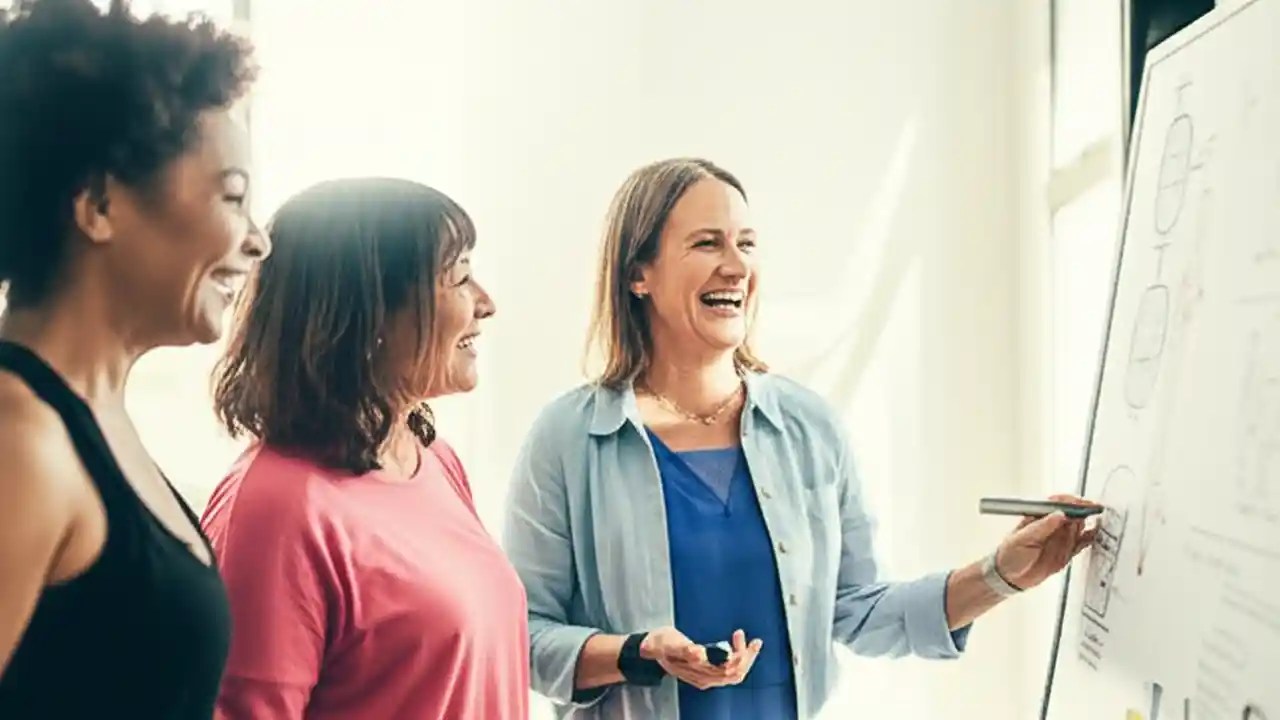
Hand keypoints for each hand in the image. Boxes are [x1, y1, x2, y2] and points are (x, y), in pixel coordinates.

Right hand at [640, 627, 762, 690]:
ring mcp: (706, 677)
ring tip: (752, 643)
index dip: (737, 655)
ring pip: (734, 674)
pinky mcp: (708, 673)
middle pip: (733, 674)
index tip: (740, 636)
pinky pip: (729, 672)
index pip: (725, 669)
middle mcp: (704, 677)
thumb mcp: (669, 642)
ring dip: (745, 659)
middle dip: (747, 657)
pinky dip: (739, 661)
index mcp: (696, 670)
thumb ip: (684, 649)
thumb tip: (699, 654)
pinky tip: (740, 648)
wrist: (651, 648)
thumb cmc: (660, 643)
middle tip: (754, 641)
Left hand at [994, 494, 1099, 590]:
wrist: (1009, 576)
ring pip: (1080, 526)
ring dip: (1089, 523)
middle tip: (1094, 512)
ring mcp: (1060, 537)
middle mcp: (1052, 525)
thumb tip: (1059, 514)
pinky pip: (1082, 543)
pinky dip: (1090, 539)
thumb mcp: (1022, 538)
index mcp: (1039, 516)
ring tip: (1099, 523)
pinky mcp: (1066, 551)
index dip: (1072, 502)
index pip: (1058, 503)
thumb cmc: (1010, 554)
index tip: (1083, 504)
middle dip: (1085, 511)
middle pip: (1073, 512)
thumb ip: (1042, 527)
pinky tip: (1096, 536)